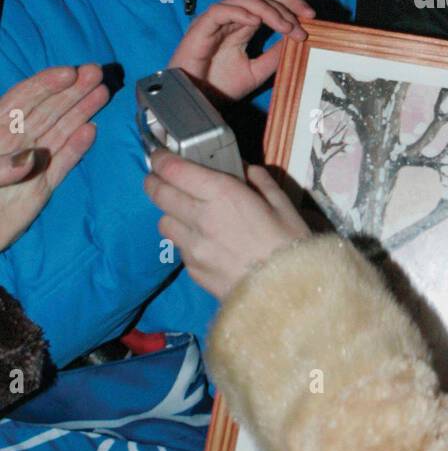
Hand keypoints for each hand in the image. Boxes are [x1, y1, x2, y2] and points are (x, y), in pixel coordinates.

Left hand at [0, 65, 108, 249]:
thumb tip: (33, 158)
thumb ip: (1, 168)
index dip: (44, 84)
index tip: (69, 73)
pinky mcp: (43, 187)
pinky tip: (91, 131)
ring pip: (59, 131)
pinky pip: (63, 163)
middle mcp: (15, 142)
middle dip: (71, 91)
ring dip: (80, 111)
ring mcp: (31, 164)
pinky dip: (77, 148)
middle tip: (96, 73)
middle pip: (47, 110)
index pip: (21, 100)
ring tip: (102, 92)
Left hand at [144, 149, 311, 298]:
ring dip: (170, 213)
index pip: (174, 171)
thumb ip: (260, 181)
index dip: (161, 160)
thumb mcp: (283, 204)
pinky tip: (204, 243)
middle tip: (159, 178)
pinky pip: (180, 248)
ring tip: (184, 214)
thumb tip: (245, 169)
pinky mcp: (192, 270)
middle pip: (159, 194)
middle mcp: (200, 218)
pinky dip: (185, 240)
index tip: (159, 156)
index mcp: (222, 194)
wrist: (287, 294)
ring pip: (164, 222)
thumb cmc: (291, 243)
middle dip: (155, 182)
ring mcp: (192, 247)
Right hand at [168, 0, 314, 102]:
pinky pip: (221, 10)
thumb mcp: (257, 71)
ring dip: (268, 9)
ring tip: (285, 26)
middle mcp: (232, 19)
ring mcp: (217, 21)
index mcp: (245, 27)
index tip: (312, 18)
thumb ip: (275, 55)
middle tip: (305, 19)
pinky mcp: (202, 26)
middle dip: (286, 4)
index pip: (271, 5)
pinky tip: (257, 22)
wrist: (195, 101)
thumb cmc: (220, 87)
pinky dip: (240, 12)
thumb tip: (297, 41)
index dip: (292, 6)